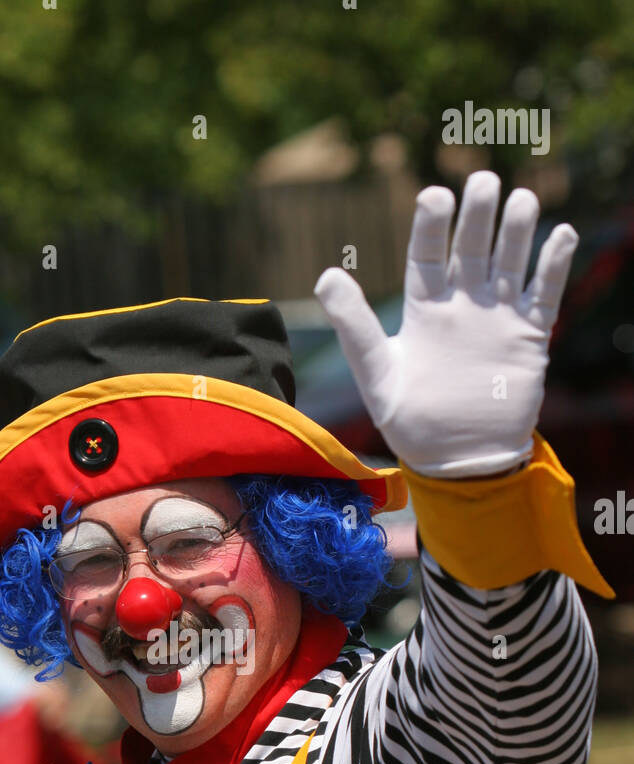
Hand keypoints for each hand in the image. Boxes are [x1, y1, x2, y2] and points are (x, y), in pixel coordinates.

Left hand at [314, 170, 577, 476]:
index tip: (434, 195)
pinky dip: (554, 265)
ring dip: (517, 231)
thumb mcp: (377, 375)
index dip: (431, 226)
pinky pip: (545, 293)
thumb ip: (354, 327)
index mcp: (424, 309)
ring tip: (522, 200)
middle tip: (482, 180)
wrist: (459, 459)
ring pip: (510, 261)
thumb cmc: (412, 421)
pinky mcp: (529, 336)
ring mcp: (497, 316)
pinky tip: (562, 234)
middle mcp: (462, 304)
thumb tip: (326, 275)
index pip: (427, 256)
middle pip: (471, 248)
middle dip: (478, 215)